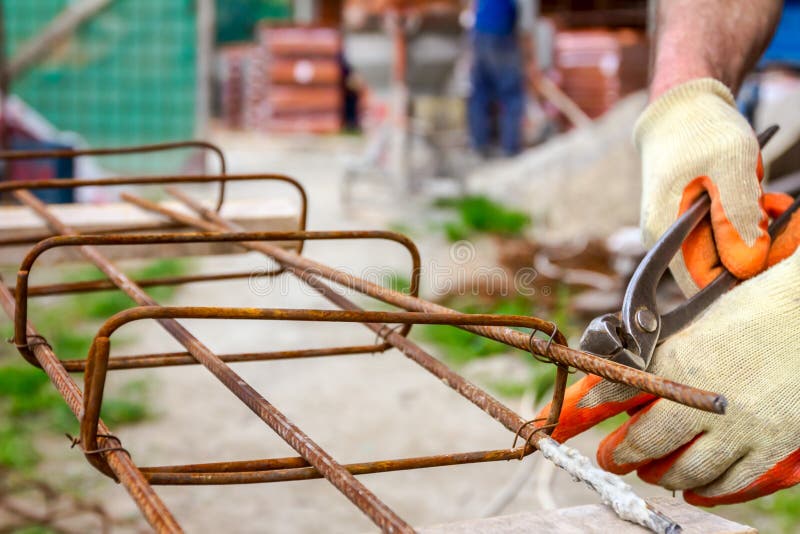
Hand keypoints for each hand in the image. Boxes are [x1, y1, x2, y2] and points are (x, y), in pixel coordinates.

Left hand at [537, 248, 799, 505]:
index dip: (592, 408)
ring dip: (659, 474)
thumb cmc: (752, 313)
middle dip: (620, 454)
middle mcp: (704, 400)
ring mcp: (740, 428)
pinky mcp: (770, 446)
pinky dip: (704, 490)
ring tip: (650, 470)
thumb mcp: (695, 326)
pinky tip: (692, 487)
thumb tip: (623, 375)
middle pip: (647, 443)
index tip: (578, 418)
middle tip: (609, 457)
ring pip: (685, 471)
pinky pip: (729, 483)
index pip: (617, 389)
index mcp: (679, 361)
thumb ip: (660, 355)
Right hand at [635, 77, 795, 295]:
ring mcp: (677, 235)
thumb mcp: (730, 165)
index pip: (706, 285)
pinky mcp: (691, 225)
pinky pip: (725, 241)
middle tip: (780, 213)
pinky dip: (750, 226)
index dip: (746, 274)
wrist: (682, 107)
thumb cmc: (702, 130)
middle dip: (759, 251)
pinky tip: (760, 203)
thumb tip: (747, 266)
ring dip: (759, 236)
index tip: (774, 241)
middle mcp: (666, 242)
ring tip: (771, 201)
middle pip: (719, 273)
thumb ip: (738, 218)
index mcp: (665, 235)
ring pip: (727, 258)